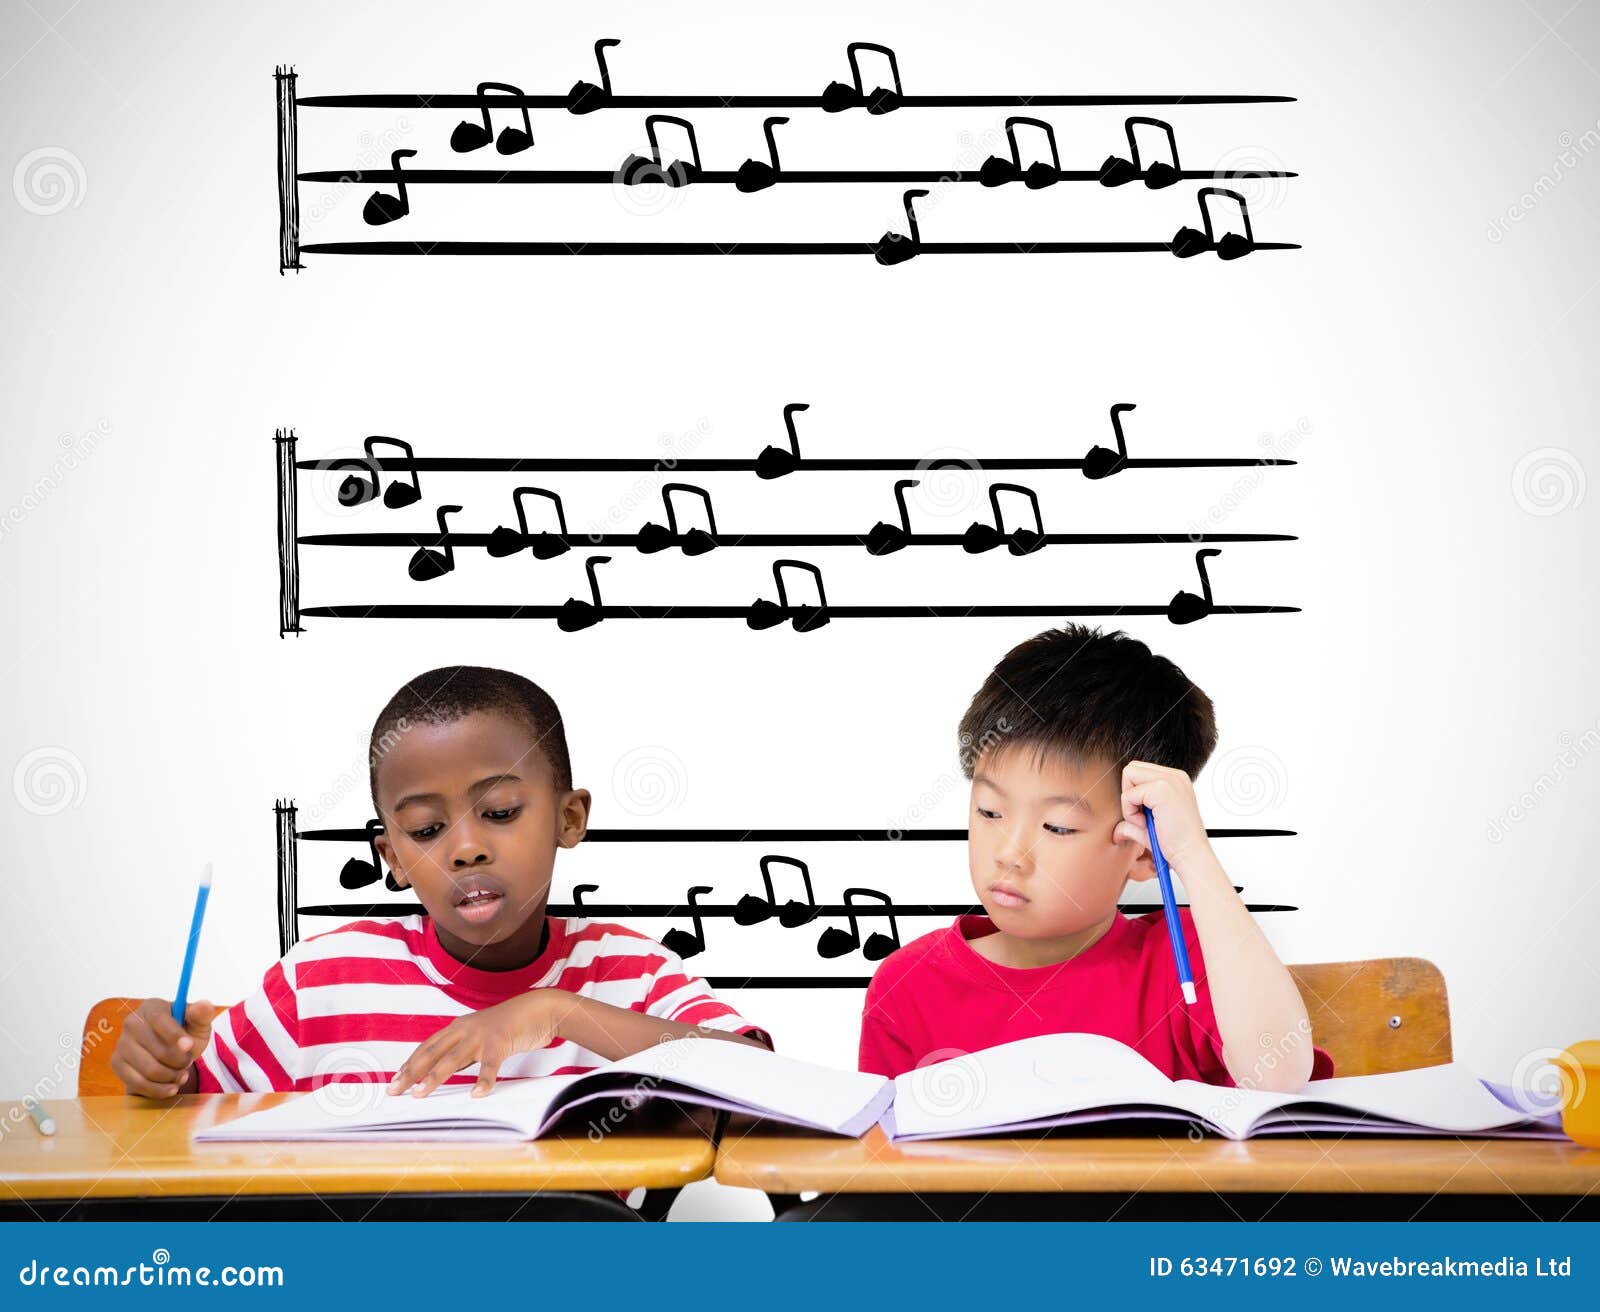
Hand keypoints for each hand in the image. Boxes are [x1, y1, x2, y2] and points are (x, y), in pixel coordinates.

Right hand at [110, 998, 216, 1097]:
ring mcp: (121, 1043)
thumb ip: (202, 1015)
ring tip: (181, 1074)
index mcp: (152, 1007)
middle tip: (188, 1062)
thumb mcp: (198, 1025)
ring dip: (171, 1077)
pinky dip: (159, 1089)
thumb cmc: (184, 1035)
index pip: (160, 1020)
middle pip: (157, 1050)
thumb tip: (205, 1005)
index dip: (175, 1035)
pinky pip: (138, 1083)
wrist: (166, 1054)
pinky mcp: (116, 1063)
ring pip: (149, 1070)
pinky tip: (171, 1086)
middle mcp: (132, 1022)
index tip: (189, 1046)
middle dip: (180, 1061)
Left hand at [388, 991, 569, 1097]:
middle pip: (431, 1052)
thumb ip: (464, 1050)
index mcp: (458, 1027)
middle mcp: (464, 1029)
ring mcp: (482, 1035)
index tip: (394, 1080)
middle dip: (411, 1072)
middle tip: (395, 1090)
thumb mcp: (480, 1036)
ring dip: (434, 1077)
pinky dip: (483, 1080)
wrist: (538, 1009)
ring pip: (453, 1058)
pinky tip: (477, 1094)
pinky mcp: (501, 1042)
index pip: (427, 1047)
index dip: (410, 1063)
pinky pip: (490, 1064)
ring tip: (420, 1093)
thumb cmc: (509, 1026)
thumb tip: (445, 1070)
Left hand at [1115, 760, 1212, 872]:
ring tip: (1147, 821)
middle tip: (1143, 816)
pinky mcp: (1162, 789)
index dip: (1135, 794)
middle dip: (1129, 794)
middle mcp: (1174, 776)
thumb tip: (1117, 830)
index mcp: (1175, 780)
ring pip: (1128, 775)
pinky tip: (1147, 824)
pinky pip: (1128, 795)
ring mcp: (1169, 780)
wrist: (1190, 856)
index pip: (1140, 772)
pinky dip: (1130, 813)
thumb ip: (1133, 823)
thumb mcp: (1151, 828)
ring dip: (1130, 803)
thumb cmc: (1176, 845)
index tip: (1148, 815)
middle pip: (1132, 769)